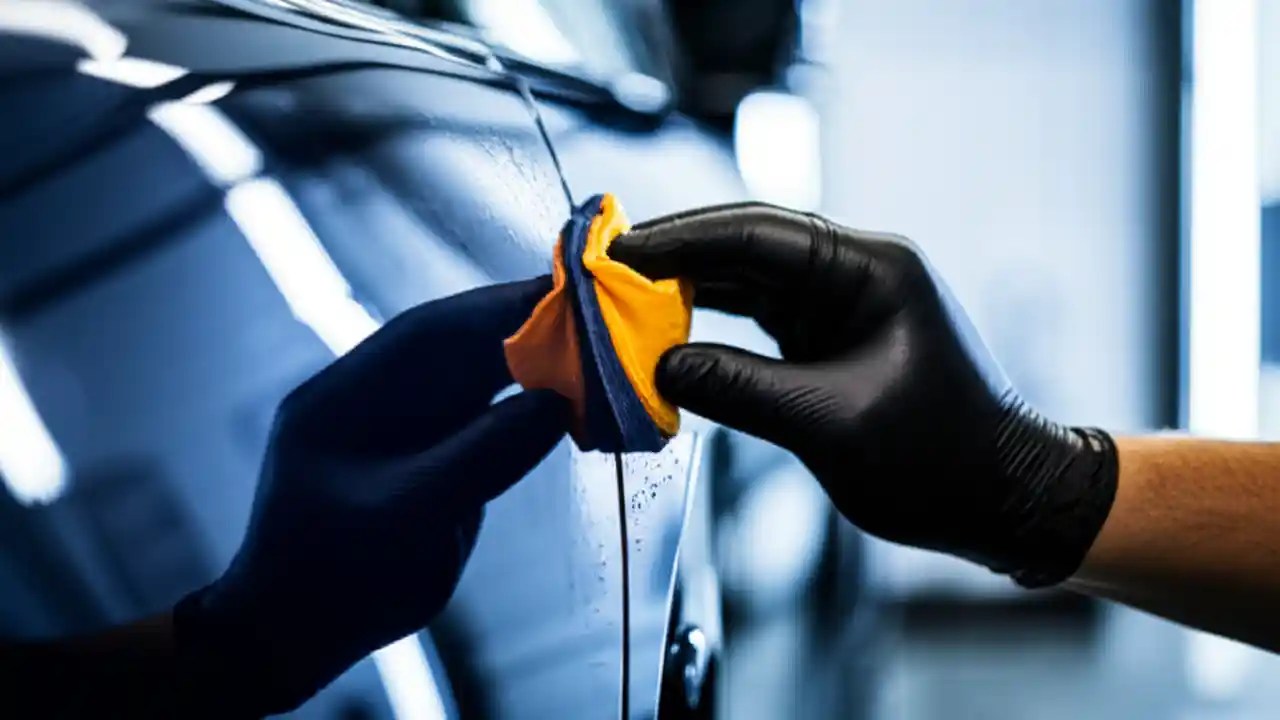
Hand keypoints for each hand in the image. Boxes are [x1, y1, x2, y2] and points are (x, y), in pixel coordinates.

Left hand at [174, 278, 568, 715]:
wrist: (296, 638)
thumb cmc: (337, 582)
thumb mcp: (410, 519)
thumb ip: (483, 456)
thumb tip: (556, 404)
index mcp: (343, 399)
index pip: (431, 333)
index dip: (500, 310)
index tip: (566, 296)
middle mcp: (370, 401)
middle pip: (456, 347)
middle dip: (525, 330)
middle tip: (599, 318)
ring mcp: (397, 430)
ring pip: (473, 380)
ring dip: (530, 365)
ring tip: (595, 354)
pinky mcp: (427, 460)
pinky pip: (482, 418)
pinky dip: (525, 408)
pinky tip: (564, 399)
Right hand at [611, 203, 1116, 586]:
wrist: (1002, 499)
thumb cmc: (941, 460)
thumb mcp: (830, 424)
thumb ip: (738, 389)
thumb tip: (660, 368)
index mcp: (871, 269)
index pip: (758, 233)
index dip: (681, 241)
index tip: (620, 253)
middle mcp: (855, 273)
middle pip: (746, 246)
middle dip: (675, 258)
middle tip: (607, 270)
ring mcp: (841, 304)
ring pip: (746, 279)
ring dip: (688, 289)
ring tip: (624, 299)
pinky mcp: (828, 338)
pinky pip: (757, 317)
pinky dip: (711, 325)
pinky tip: (668, 332)